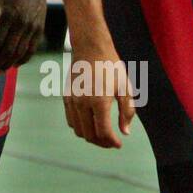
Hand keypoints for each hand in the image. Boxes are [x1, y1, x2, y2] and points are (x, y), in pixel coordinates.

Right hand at [62, 32, 134, 148]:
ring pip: (78, 130)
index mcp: (99, 101)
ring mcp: (72, 101)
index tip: (119, 144)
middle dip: (102, 143)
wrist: (90, 48)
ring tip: (102, 135)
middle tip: (112, 142)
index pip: (103, 132)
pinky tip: (90, 124)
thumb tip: (125, 132)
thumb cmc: (111, 67)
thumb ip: (126, 112)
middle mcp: (83, 103)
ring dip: (90, 137)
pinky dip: (80, 127)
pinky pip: (71, 120)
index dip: (112, 142)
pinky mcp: (66, 97)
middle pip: (89, 135)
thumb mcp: (125, 88)